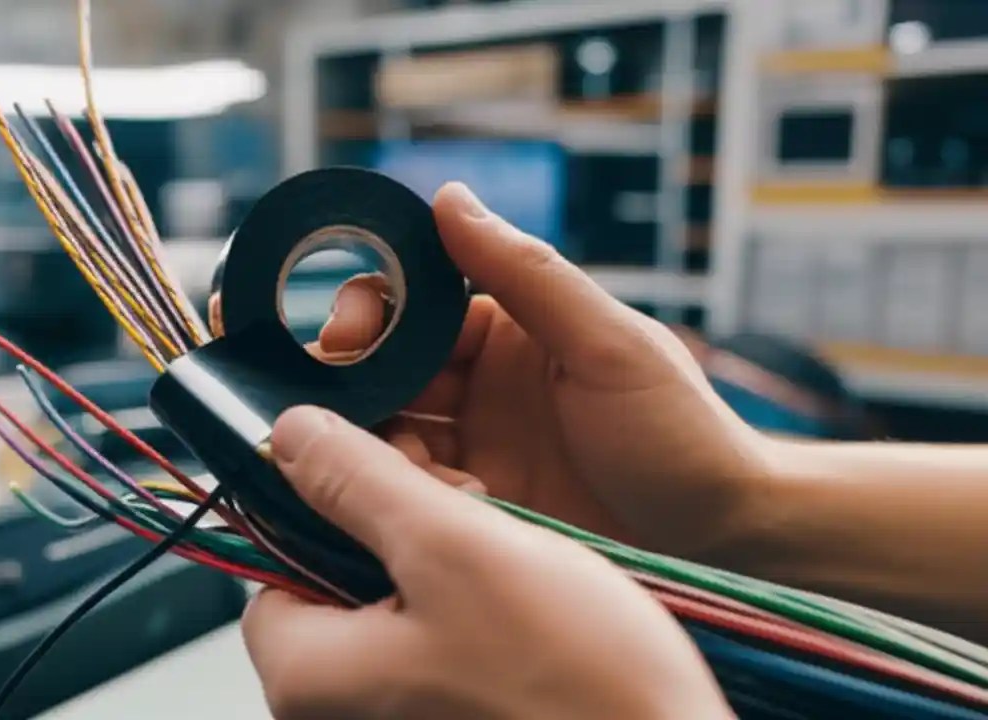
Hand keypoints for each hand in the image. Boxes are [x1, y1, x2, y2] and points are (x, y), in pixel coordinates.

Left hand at [242, 405, 732, 719]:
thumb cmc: (574, 681)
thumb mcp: (452, 551)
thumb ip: (358, 483)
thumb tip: (290, 434)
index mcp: (309, 675)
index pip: (268, 560)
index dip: (320, 498)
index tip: (377, 459)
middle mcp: (343, 703)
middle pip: (333, 572)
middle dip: (395, 523)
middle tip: (464, 505)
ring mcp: (403, 707)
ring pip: (393, 594)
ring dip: (443, 551)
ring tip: (506, 548)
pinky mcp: (458, 705)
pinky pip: (440, 627)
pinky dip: (472, 591)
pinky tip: (525, 583)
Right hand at [317, 183, 773, 560]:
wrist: (725, 540)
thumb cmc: (682, 430)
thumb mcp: (605, 344)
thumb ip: (526, 272)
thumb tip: (449, 196)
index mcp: (509, 328)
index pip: (413, 303)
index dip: (371, 313)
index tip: (347, 333)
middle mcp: (482, 383)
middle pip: (388, 369)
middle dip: (361, 384)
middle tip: (348, 408)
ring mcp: (477, 446)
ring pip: (389, 431)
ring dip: (386, 446)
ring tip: (423, 469)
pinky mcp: (477, 505)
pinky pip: (416, 491)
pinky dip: (417, 494)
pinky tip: (459, 504)